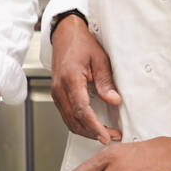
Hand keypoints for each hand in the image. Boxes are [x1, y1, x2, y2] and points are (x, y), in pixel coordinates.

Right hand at [50, 14, 122, 144]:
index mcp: (70, 79)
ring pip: (69, 121)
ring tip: (105, 133)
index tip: (106, 135)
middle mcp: (59, 89)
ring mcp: (56, 93)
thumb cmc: (81, 43)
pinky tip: (92, 125)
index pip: (82, 110)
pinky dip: (80, 124)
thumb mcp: (100, 58)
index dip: (95, 126)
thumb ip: (106, 82)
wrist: (65, 34)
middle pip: (75, 120)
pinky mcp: (57, 95)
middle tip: (112, 136)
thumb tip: (114, 100)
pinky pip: (67, 115)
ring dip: (86, 131)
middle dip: (93, 133)